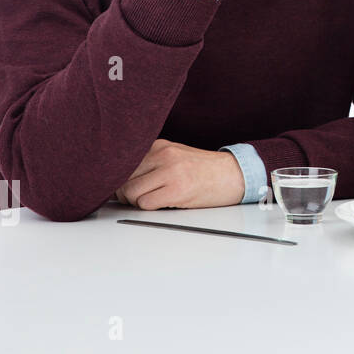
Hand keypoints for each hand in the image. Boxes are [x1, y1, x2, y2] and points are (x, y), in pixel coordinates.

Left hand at [113, 138, 245, 209]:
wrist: (234, 174)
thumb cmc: (205, 170)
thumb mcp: (175, 157)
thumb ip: (151, 163)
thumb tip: (120, 181)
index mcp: (159, 145)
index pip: (122, 163)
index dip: (119, 179)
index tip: (122, 187)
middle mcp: (163, 154)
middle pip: (123, 178)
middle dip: (125, 192)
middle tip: (138, 197)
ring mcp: (170, 171)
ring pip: (131, 192)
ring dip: (137, 202)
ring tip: (153, 200)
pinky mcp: (177, 189)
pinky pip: (145, 204)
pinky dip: (150, 208)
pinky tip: (163, 203)